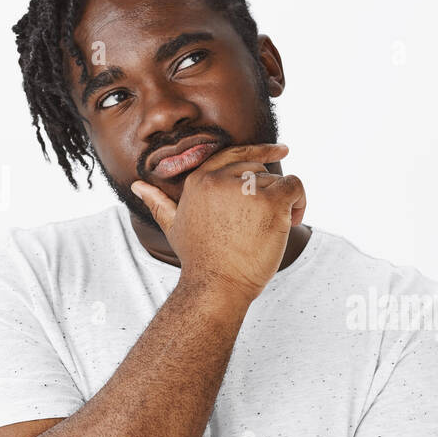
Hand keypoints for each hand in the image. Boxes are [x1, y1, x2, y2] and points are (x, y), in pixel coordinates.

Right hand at [131, 142, 306, 305]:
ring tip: (276, 230)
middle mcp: (222, 179)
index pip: (233, 154)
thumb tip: (137, 185)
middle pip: (257, 169)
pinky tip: (292, 221)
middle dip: (268, 192)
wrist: (215, 286)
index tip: (280, 151)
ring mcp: (246, 188)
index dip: (259, 151)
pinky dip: (300, 201)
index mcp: (200, 180)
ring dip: (284, 203)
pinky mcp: (270, 201)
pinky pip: (295, 186)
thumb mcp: (174, 226)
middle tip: (269, 221)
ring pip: (277, 181)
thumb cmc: (199, 261)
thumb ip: (158, 202)